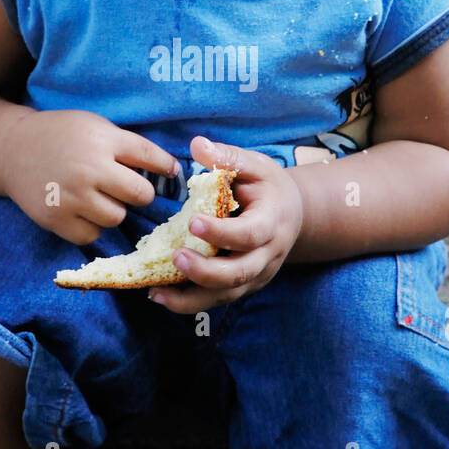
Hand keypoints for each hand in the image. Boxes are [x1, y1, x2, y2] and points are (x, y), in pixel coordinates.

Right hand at [0, 109, 179, 243]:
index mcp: (102, 140)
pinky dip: (91, 226)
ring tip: (97, 197)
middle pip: (140, 194)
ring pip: (117, 217)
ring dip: (113, 210)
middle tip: (128, 189)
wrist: (12, 148)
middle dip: (140, 194)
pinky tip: (80, 210)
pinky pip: (92, 235)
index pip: (149, 156)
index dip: (166, 167)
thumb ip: (127, 145)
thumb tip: (170, 169)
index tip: (171, 173)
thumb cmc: (61, 136)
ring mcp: (71, 196)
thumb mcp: (95, 127)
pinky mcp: (56, 219)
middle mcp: (89, 168)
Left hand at [147, 134, 303, 313]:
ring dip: (191, 298)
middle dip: (206, 271)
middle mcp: (266, 255)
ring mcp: (256, 275)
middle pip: (239, 273)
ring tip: (156, 291)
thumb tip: (197, 145)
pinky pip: (217, 300)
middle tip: (175, 257)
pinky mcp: (242, 286)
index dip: (223, 233)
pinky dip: (188, 302)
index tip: (193, 223)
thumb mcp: (255, 166)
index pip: (251, 234)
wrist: (292, 215)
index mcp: (272, 222)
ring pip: (226, 294)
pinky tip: (160, 296)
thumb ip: (227, 158)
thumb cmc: (269, 187)